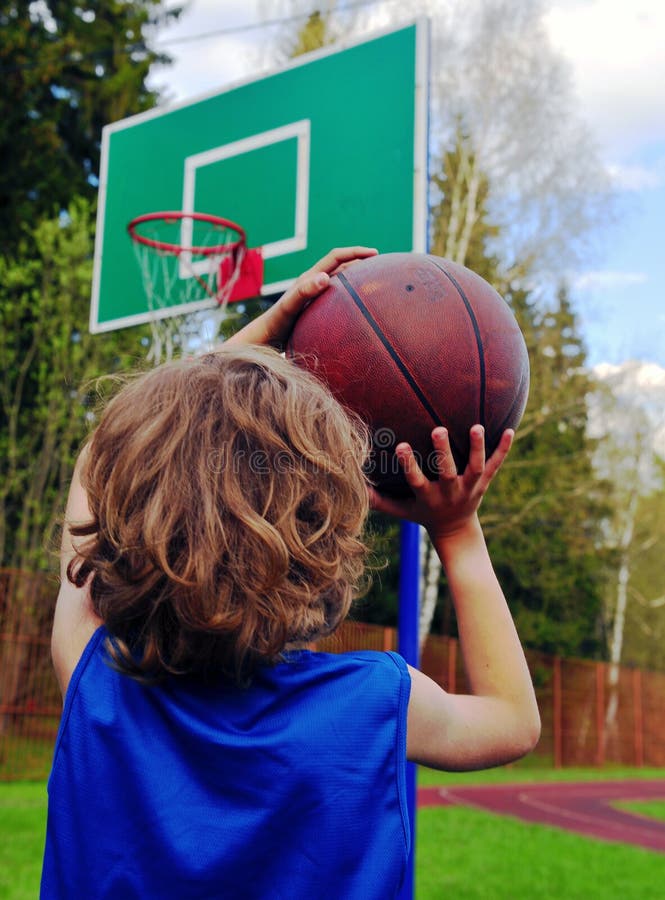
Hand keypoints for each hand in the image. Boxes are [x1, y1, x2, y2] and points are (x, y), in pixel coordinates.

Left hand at [225, 246, 377, 347]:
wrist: (265, 338)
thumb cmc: (276, 324)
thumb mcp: (289, 308)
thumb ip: (304, 292)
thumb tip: (326, 277)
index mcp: (310, 278)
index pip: (336, 257)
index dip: (355, 252)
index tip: (374, 254)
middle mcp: (314, 284)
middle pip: (341, 267)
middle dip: (361, 262)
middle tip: (382, 266)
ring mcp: (316, 297)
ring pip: (341, 284)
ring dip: (357, 281)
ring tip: (376, 287)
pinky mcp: (317, 310)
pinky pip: (338, 301)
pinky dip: (351, 301)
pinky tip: (361, 315)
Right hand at [370, 426, 513, 540]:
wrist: (455, 531)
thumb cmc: (423, 513)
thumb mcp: (401, 511)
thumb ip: (379, 500)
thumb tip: (357, 487)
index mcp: (428, 497)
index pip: (416, 480)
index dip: (409, 465)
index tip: (400, 446)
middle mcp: (450, 492)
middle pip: (448, 472)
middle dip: (443, 452)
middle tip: (439, 429)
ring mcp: (470, 487)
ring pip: (475, 467)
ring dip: (477, 447)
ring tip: (477, 426)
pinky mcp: (484, 483)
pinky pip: (496, 465)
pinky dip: (503, 449)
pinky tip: (511, 430)